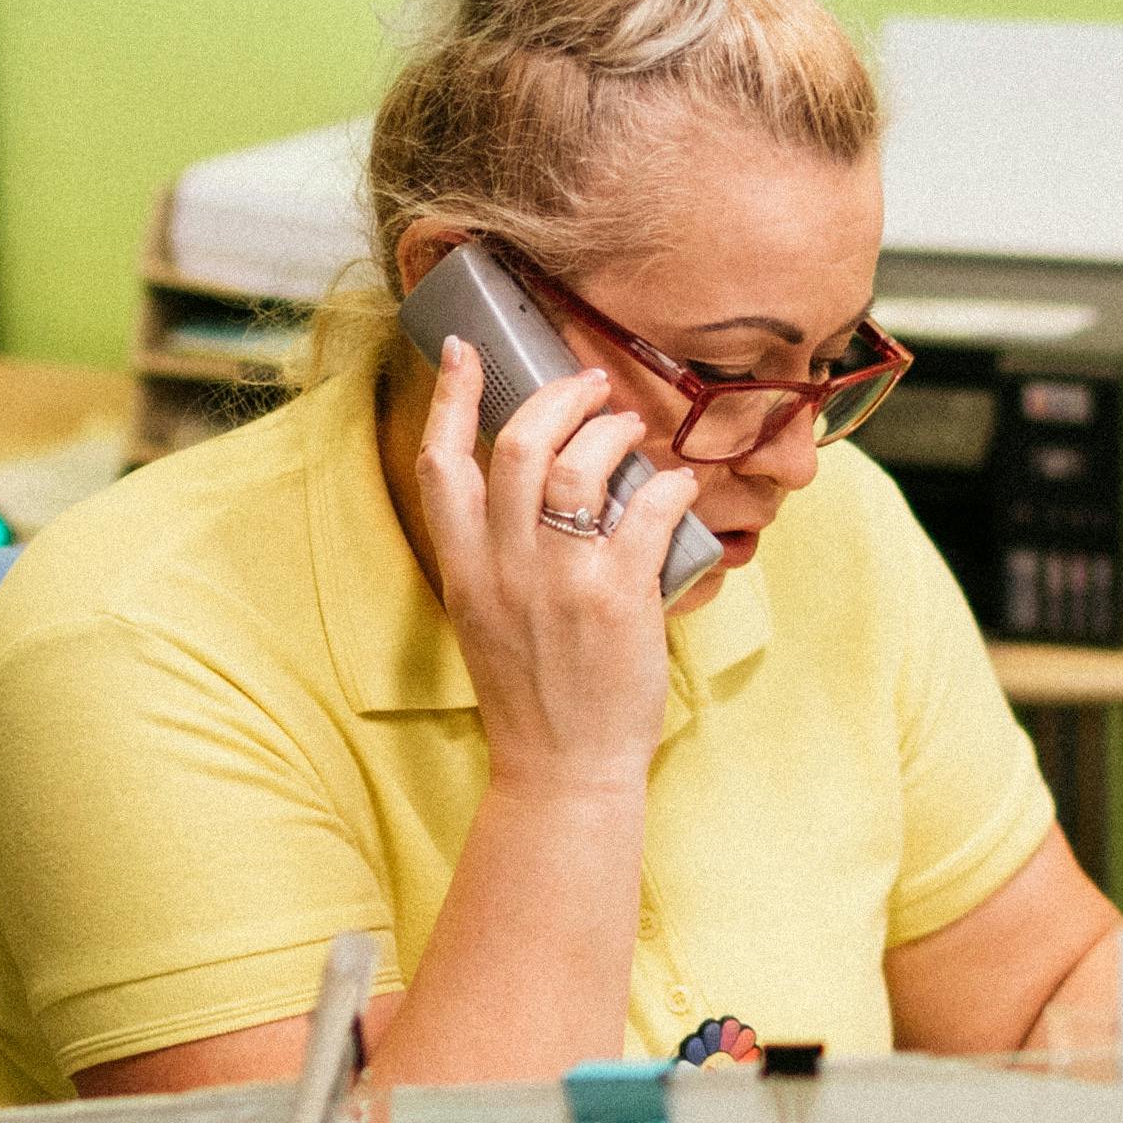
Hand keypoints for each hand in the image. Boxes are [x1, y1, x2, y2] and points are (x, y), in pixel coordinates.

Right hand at [413, 338, 701, 803]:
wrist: (563, 771)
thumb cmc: (534, 695)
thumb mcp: (487, 618)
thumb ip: (499, 554)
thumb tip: (545, 485)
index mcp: (464, 569)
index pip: (442, 464)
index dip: (452, 397)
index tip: (466, 351)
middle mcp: (504, 567)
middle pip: (518, 446)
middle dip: (559, 399)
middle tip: (593, 387)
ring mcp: (561, 580)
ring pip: (581, 466)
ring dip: (615, 432)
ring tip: (634, 432)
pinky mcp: (620, 597)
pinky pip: (649, 510)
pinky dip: (671, 486)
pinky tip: (681, 489)